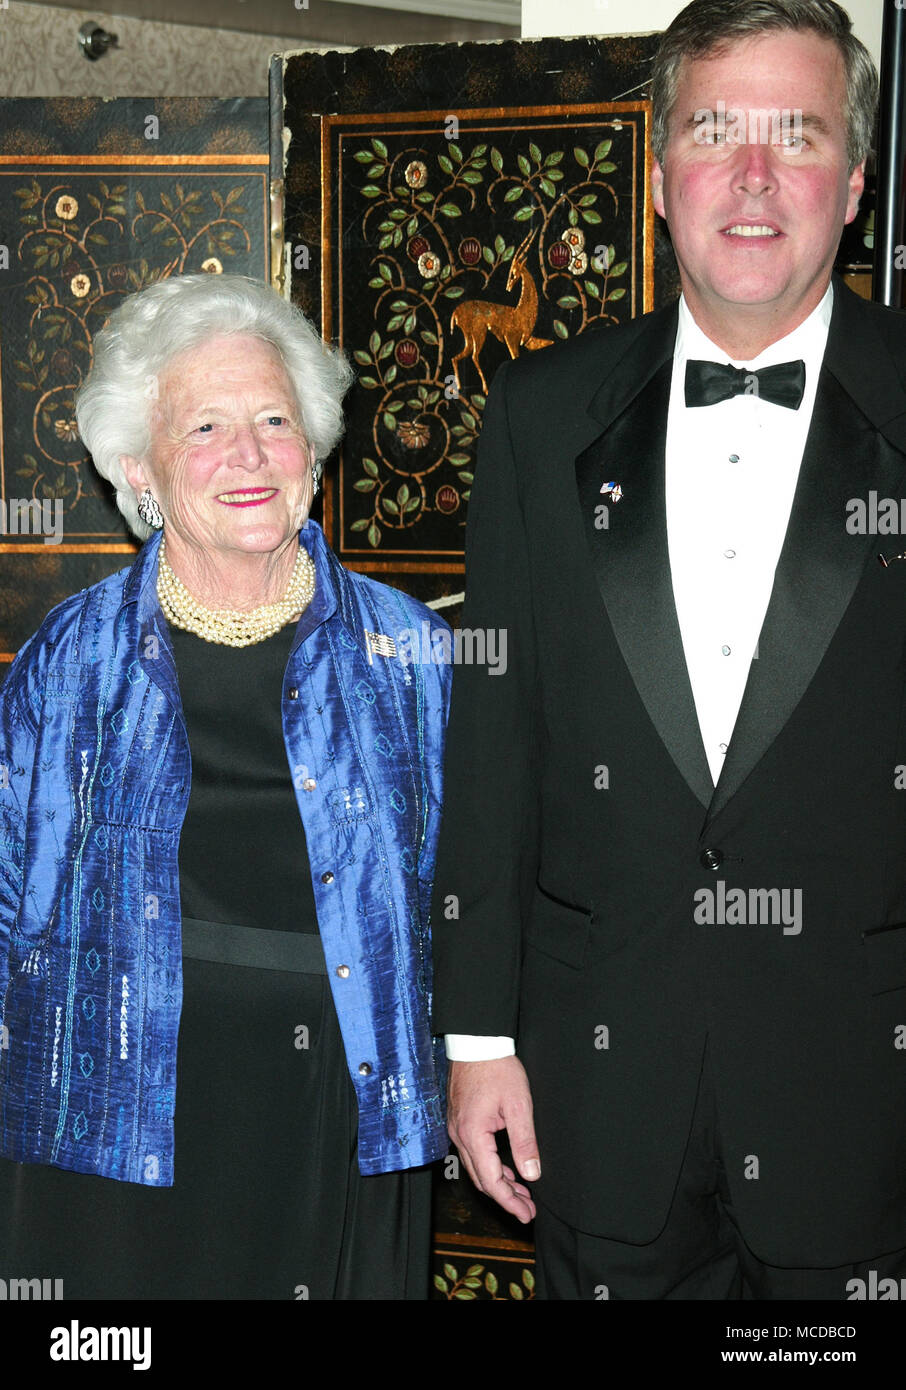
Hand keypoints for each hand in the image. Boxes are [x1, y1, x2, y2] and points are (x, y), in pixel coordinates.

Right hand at [447, 1056, 538, 1223]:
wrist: (476, 1042)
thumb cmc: (497, 1068)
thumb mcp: (519, 1105)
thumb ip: (525, 1142)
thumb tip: (532, 1174)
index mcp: (473, 1134)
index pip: (491, 1180)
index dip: (509, 1201)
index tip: (526, 1214)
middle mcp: (459, 1135)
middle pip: (481, 1179)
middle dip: (505, 1197)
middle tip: (527, 1210)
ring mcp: (456, 1128)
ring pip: (476, 1168)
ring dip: (498, 1183)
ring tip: (521, 1194)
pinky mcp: (460, 1121)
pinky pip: (473, 1154)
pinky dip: (490, 1166)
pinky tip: (506, 1170)